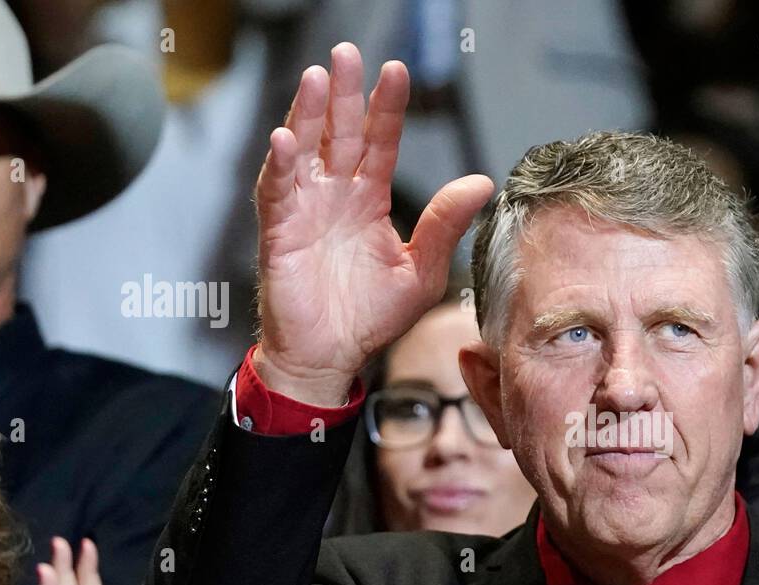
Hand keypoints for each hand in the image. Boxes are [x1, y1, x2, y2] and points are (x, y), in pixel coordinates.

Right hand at [254, 43, 494, 404]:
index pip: (380, 142)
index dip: (386, 108)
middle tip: (347, 54)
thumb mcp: (422, 271)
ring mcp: (305, 209)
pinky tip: (286, 139)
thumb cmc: (371, 316)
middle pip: (339, 133)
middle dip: (343, 94)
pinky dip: (280, 165)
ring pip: (305, 150)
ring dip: (307, 114)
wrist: (331, 357)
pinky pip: (276, 191)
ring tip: (316, 79)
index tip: (397, 72)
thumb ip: (445, 226)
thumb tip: (481, 181)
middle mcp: (336, 195)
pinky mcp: (279, 231)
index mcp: (370, 199)